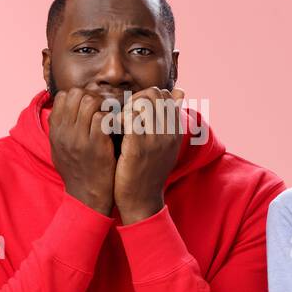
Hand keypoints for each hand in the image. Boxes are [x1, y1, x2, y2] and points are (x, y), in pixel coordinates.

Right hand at [48, 88, 115, 215]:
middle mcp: (64, 132)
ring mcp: (79, 138)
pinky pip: (103, 118)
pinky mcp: (96, 146)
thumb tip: (62, 111)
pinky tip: (119, 126)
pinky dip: (113, 117)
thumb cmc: (79, 172)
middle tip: (108, 108)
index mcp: (56, 131)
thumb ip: (61, 130)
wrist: (87, 197)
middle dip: (95, 96)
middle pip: (77, 94)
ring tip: (114, 116)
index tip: (94, 105)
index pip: (64, 96)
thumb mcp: (61, 150)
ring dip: (106, 105)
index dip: (81, 96)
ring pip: (90, 102)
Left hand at [115, 87, 183, 223]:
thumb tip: (178, 92)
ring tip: (118, 122)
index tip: (134, 109)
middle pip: (155, 95)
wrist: (141, 200)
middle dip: (135, 98)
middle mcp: (170, 133)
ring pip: (143, 103)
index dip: (147, 97)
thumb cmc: (148, 170)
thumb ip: (169, 119)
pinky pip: (130, 118)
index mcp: (177, 132)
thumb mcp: (165, 145)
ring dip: (126, 107)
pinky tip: (112, 129)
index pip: (166, 96)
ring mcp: (156, 140)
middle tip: (123, 114)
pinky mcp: (138, 147)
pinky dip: (119, 118)